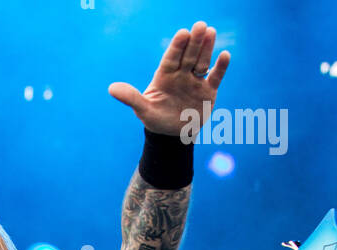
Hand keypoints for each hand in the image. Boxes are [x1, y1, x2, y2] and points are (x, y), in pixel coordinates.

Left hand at [108, 21, 229, 135]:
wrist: (172, 136)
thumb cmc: (155, 120)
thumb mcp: (143, 110)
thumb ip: (130, 98)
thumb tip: (111, 89)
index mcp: (165, 75)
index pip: (171, 58)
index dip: (177, 46)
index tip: (182, 33)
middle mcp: (181, 74)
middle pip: (188, 55)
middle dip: (194, 41)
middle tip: (200, 25)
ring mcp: (195, 81)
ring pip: (202, 61)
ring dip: (207, 48)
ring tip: (211, 32)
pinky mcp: (208, 91)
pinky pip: (215, 77)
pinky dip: (221, 67)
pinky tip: (225, 55)